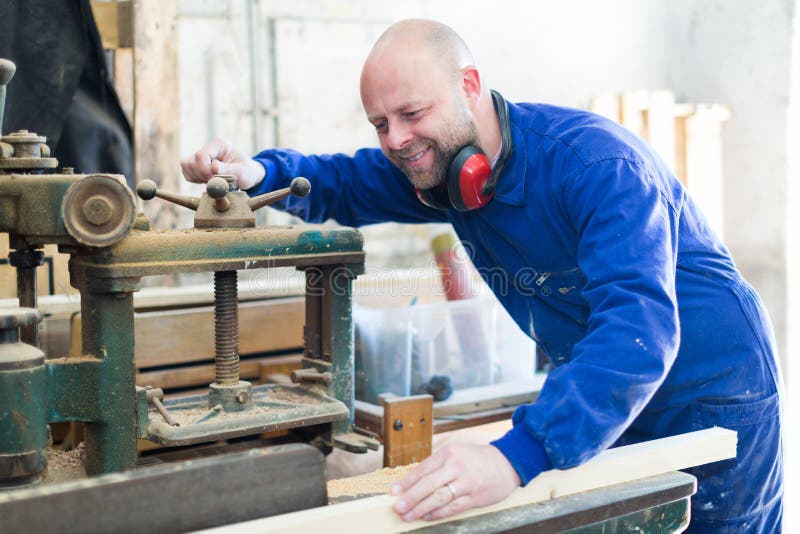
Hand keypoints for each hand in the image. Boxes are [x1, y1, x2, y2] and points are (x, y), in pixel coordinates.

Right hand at [180, 139, 265, 189]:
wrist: (248, 175)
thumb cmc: (247, 172)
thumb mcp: (241, 172)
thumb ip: (227, 170)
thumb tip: (213, 167)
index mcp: (219, 145)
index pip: (201, 155)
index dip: (204, 170)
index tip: (213, 180)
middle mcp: (208, 148)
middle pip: (191, 161)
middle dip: (201, 175)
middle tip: (214, 181)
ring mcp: (202, 156)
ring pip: (186, 166)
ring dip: (197, 177)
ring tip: (212, 181)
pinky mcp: (198, 165)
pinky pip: (187, 173)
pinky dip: (194, 179)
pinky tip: (207, 182)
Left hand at [391, 444, 520, 521]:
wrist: (507, 462)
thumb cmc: (477, 459)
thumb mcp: (456, 453)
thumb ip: (438, 465)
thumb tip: (414, 481)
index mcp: (448, 453)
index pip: (423, 469)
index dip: (407, 482)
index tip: (393, 492)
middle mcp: (456, 466)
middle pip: (428, 484)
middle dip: (410, 497)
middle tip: (397, 507)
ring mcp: (466, 482)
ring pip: (439, 497)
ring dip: (421, 508)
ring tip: (408, 516)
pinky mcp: (475, 496)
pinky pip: (454, 507)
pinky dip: (439, 513)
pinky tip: (428, 516)